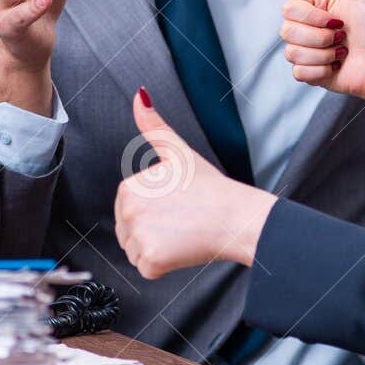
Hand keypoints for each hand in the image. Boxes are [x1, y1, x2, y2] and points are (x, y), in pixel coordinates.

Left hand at [113, 89, 276, 279]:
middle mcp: (127, 211)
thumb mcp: (178, 151)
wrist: (237, 217)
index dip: (154, 210)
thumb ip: (153, 125)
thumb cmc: (211, 188)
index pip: (129, 209)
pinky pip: (147, 269)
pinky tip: (182, 249)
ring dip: (157, 249)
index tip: (176, 205)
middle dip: (153, 230)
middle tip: (182, 219)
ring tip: (182, 233)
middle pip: (128, 231)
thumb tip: (140, 95)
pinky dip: (164, 266)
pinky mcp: (150, 260)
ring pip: (136, 251)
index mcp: (128, 187)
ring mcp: (138, 235)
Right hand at [281, 0, 364, 128]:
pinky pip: (298, 73)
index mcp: (312, 4)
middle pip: (286, 31)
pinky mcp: (307, 72)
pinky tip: (336, 67)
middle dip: (320, 38)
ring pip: (292, 53)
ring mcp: (305, 49)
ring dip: (324, 55)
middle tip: (342, 36)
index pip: (288, 8)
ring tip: (342, 52)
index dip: (313, 18)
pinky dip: (321, 71)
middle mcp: (305, 26)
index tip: (338, 20)